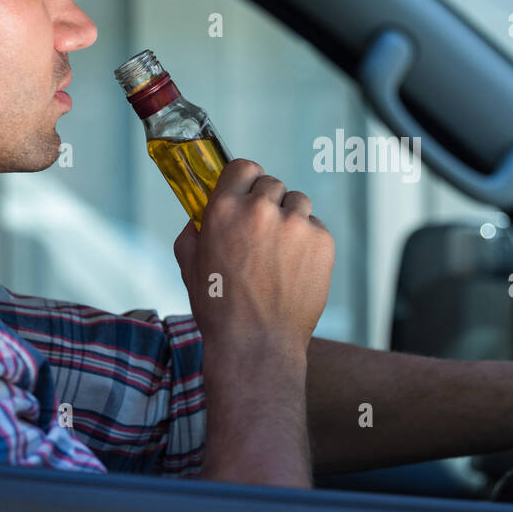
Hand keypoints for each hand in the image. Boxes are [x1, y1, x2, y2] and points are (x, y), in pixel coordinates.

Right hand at [172, 159, 333, 485]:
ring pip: (298, 202)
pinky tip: (294, 268)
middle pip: (272, 184)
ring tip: (280, 252)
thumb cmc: (219, 309)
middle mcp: (262, 210)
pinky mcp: (322, 242)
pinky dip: (308, 242)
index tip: (246, 193)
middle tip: (262, 232)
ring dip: (290, 219)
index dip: (245, 180)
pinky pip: (316, 227)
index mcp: (225, 209)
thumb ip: (193, 231)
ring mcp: (296, 225)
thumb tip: (200, 216)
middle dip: (267, 203)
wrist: (257, 344)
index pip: (243, 167)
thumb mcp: (190, 265)